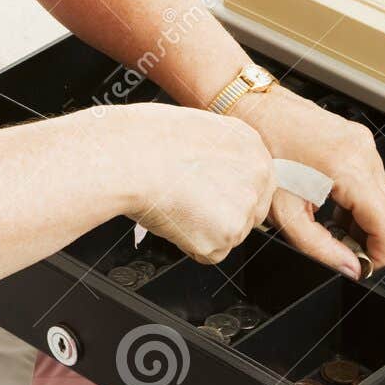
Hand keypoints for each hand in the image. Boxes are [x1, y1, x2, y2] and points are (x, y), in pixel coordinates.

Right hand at [119, 105, 275, 264]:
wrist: (128, 157)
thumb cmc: (145, 138)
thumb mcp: (195, 131)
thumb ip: (217, 156)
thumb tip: (212, 174)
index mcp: (250, 143)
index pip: (255, 181)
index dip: (227, 191)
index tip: (209, 193)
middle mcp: (257, 175)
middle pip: (248, 212)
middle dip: (220, 214)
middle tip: (187, 202)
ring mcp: (244, 208)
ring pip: (227, 234)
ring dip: (201, 229)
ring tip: (173, 202)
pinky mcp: (225, 238)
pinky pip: (208, 253)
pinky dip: (187, 244)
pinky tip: (171, 217)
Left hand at [226, 83, 384, 274]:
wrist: (252, 109)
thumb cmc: (262, 151)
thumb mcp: (286, 211)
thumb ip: (320, 247)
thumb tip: (348, 267)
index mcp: (349, 168)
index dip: (380, 253)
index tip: (366, 265)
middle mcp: (362, 151)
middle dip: (372, 236)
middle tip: (346, 251)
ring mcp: (362, 141)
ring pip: (382, 194)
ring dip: (366, 217)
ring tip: (335, 228)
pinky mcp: (356, 137)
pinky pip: (371, 176)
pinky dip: (360, 197)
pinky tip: (334, 206)